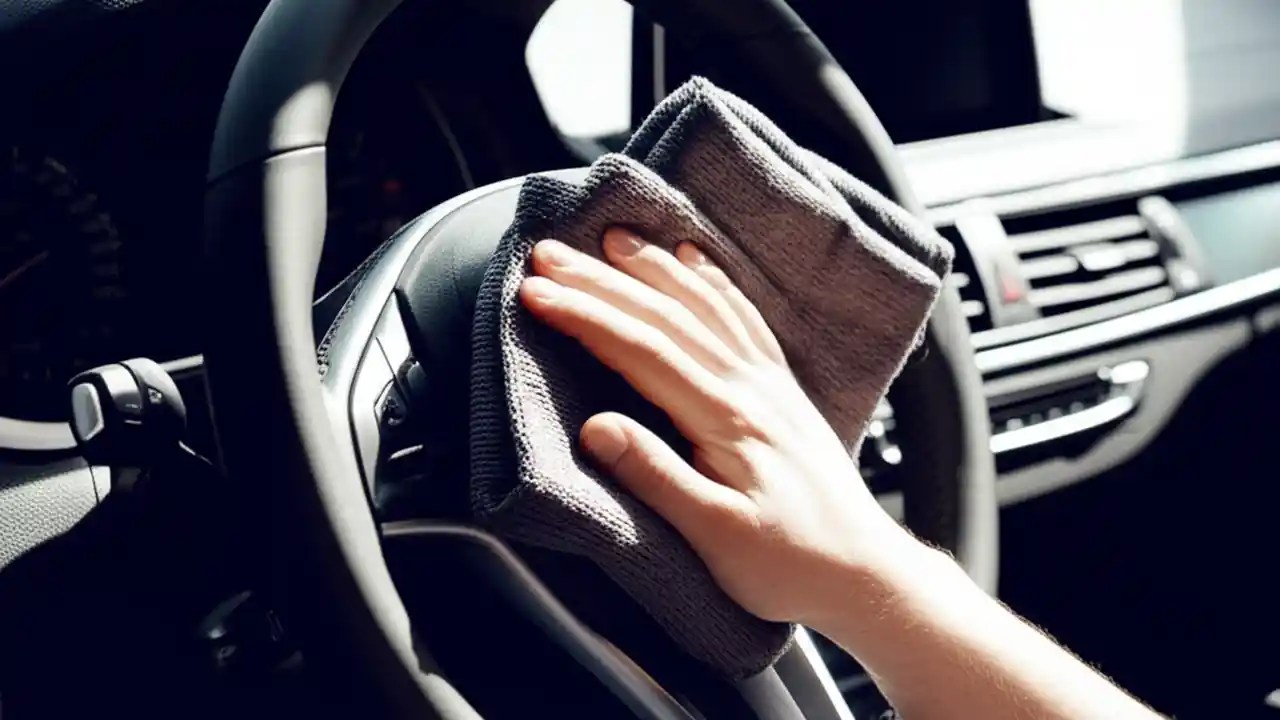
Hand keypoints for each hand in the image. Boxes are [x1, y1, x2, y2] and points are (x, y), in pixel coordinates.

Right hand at [519, 228, 922, 629]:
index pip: (643, 350)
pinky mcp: (783, 391)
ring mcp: (770, 384)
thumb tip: (596, 429)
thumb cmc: (788, 565)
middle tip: (549, 254)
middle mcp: (751, 387)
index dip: (585, 316)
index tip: (536, 292)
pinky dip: (715, 285)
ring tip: (614, 238)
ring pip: (705, 308)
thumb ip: (656, 478)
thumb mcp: (716, 538)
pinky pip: (745, 319)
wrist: (864, 574)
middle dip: (602, 280)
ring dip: (656, 269)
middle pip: (667, 316)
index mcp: (728, 419)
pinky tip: (698, 263)